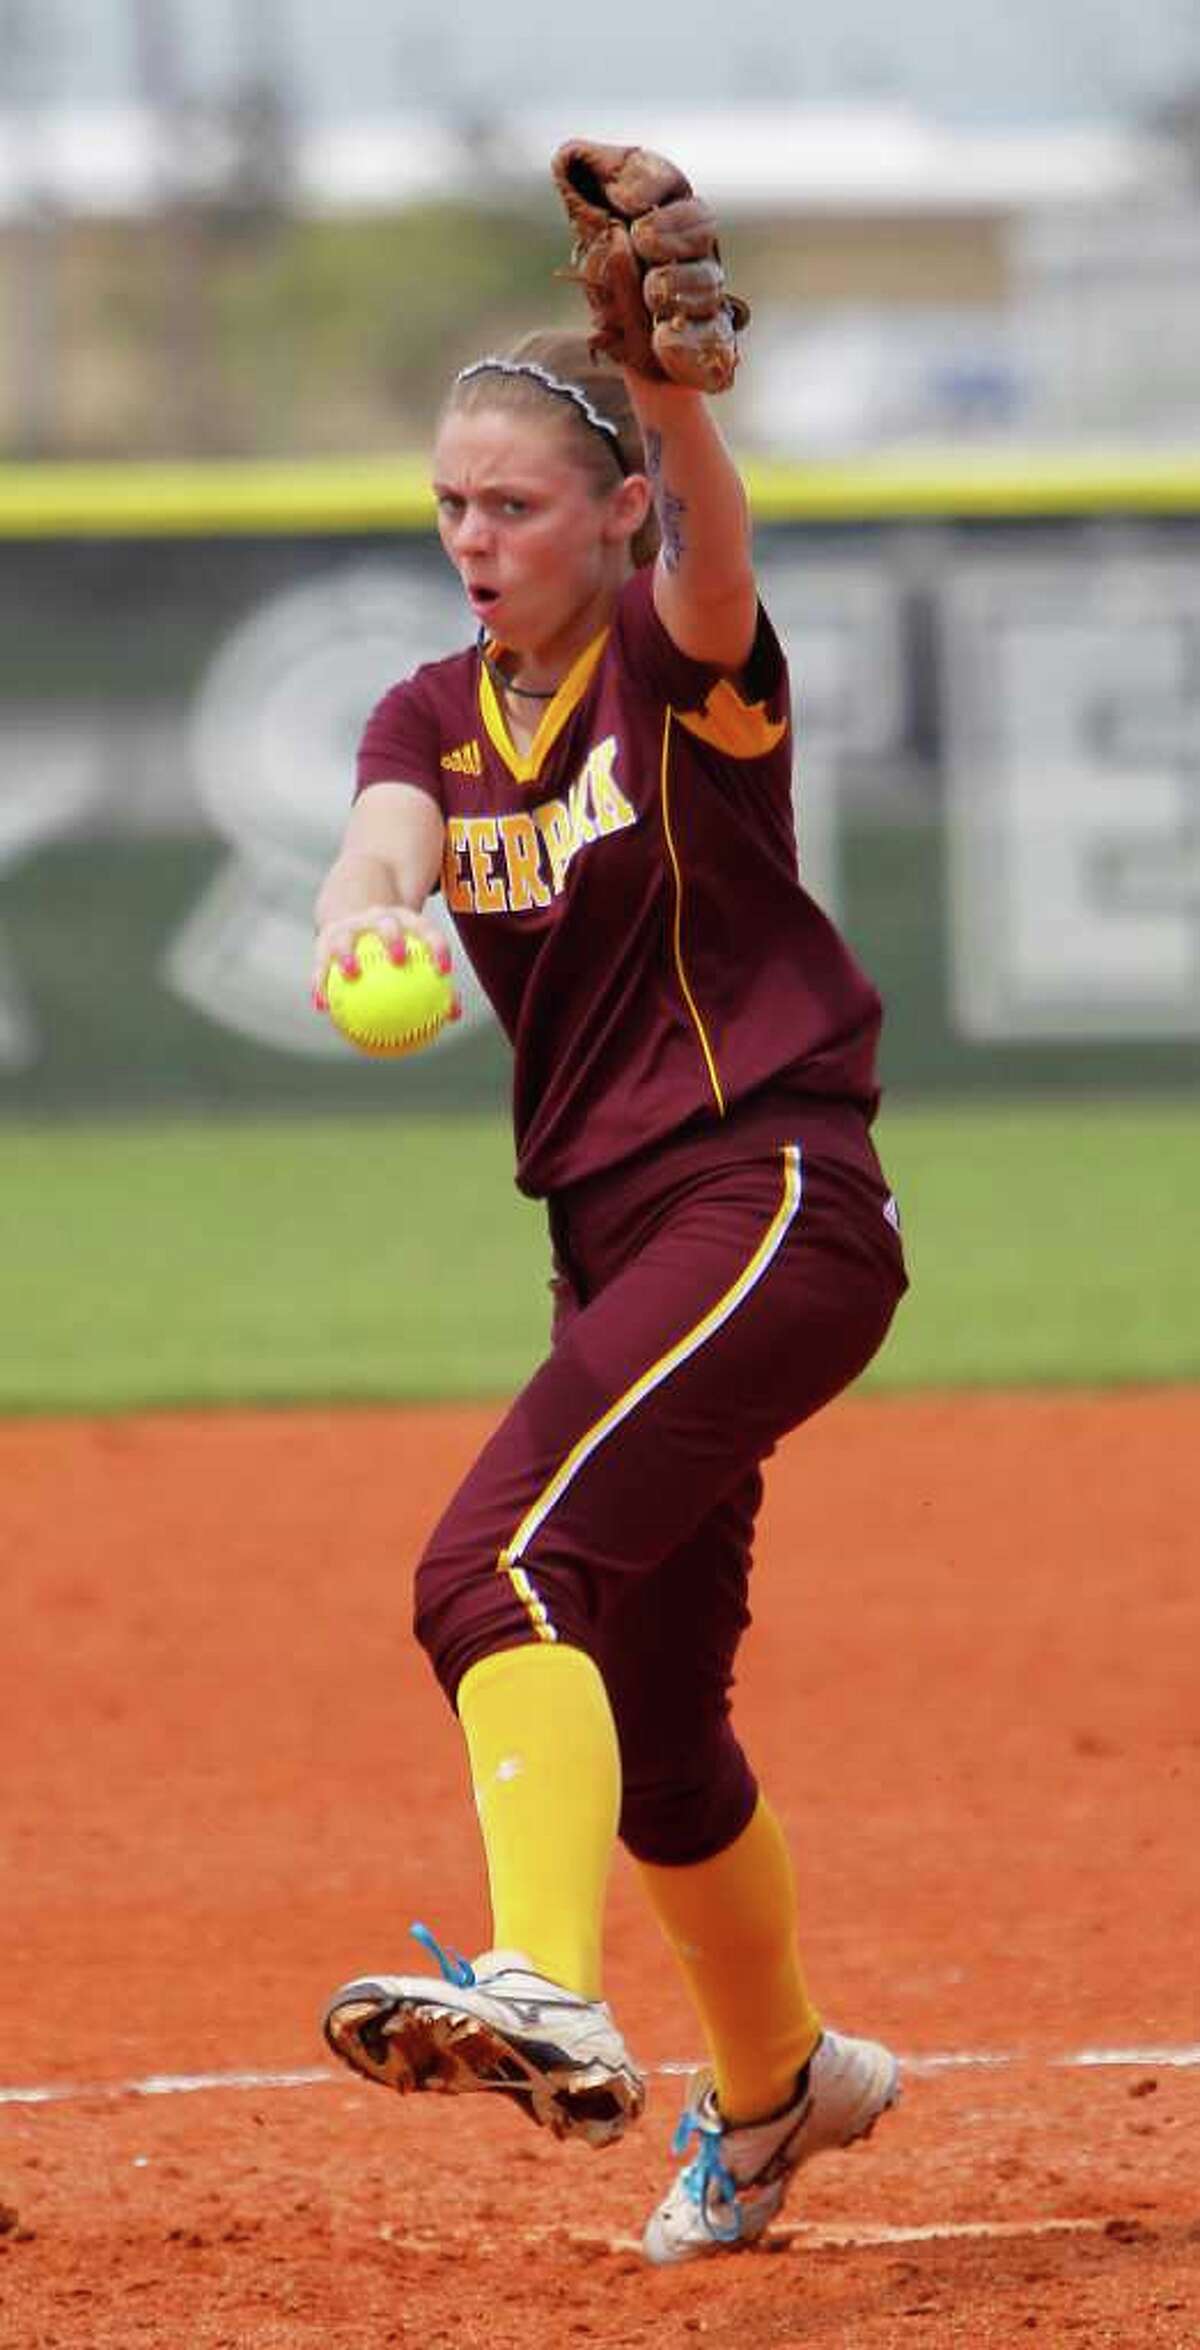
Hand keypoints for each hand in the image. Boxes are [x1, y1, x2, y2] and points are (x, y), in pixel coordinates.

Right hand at [311, 905, 451, 1011]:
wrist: (355, 910)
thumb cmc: (394, 943)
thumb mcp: (413, 951)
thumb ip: (432, 980)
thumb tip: (453, 1015)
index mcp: (406, 920)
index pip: (427, 929)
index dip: (437, 947)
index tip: (444, 970)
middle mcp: (378, 918)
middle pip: (387, 923)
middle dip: (392, 938)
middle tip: (398, 959)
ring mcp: (351, 925)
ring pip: (347, 937)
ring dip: (347, 953)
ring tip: (350, 974)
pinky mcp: (327, 936)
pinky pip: (321, 961)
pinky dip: (320, 981)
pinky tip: (322, 1006)